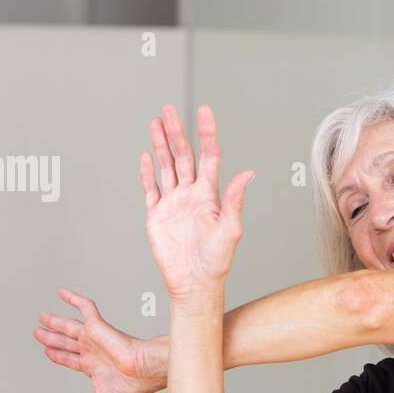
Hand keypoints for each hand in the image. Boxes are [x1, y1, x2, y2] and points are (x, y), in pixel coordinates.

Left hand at [35, 288, 166, 392]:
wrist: (147, 369)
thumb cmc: (133, 385)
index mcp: (94, 366)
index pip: (70, 359)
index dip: (57, 355)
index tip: (47, 351)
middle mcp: (93, 350)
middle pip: (65, 342)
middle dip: (51, 337)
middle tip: (38, 331)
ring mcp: (94, 337)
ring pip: (68, 326)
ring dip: (55, 321)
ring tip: (42, 316)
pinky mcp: (97, 326)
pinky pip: (84, 308)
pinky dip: (73, 299)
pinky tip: (62, 293)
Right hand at [140, 103, 255, 303]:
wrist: (194, 283)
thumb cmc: (216, 261)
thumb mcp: (230, 230)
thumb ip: (235, 200)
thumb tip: (248, 173)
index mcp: (210, 194)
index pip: (208, 156)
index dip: (206, 133)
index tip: (204, 111)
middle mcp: (191, 194)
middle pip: (183, 155)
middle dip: (176, 132)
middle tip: (168, 109)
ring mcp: (173, 203)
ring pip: (166, 166)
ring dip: (161, 145)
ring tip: (155, 122)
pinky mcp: (156, 215)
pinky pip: (151, 188)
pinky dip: (147, 172)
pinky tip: (146, 156)